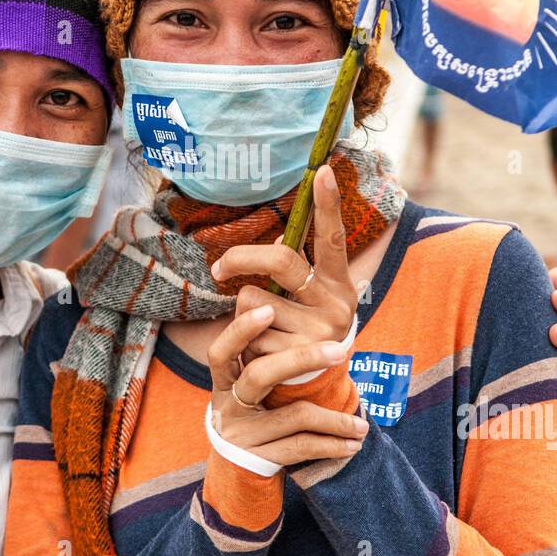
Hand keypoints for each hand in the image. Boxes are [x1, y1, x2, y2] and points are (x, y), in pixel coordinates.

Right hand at [208, 304, 367, 465]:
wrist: (237, 478)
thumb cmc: (255, 422)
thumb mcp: (251, 393)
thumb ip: (268, 362)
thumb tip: (310, 323)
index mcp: (224, 383)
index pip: (222, 351)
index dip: (240, 330)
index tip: (269, 310)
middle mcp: (226, 407)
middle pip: (259, 375)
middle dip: (302, 358)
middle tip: (340, 350)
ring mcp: (240, 435)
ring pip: (295, 416)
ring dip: (336, 419)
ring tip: (363, 425)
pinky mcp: (257, 460)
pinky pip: (301, 447)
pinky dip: (331, 445)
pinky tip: (353, 445)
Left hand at [211, 165, 358, 364]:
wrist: (316, 386)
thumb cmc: (304, 327)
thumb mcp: (309, 297)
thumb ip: (293, 269)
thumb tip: (272, 243)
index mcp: (338, 282)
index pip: (332, 238)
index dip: (329, 204)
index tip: (322, 169)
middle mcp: (335, 303)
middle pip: (279, 260)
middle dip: (241, 257)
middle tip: (218, 267)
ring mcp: (319, 332)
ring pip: (251, 301)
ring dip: (243, 314)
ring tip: (262, 330)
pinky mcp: (297, 358)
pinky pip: (248, 335)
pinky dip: (245, 343)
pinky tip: (261, 353)